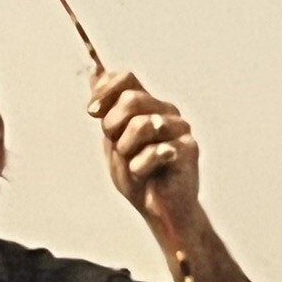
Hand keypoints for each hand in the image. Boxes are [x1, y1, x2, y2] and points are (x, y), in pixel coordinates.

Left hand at [88, 70, 200, 230]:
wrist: (159, 211)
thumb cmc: (138, 178)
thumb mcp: (113, 141)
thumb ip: (106, 110)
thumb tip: (93, 71)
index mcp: (148, 105)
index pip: (126, 78)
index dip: (104, 92)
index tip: (92, 113)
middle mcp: (166, 111)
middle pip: (131, 99)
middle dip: (113, 126)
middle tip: (118, 148)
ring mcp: (180, 129)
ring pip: (142, 125)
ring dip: (127, 150)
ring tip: (134, 164)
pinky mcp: (189, 150)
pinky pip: (154, 152)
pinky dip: (140, 168)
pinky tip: (147, 175)